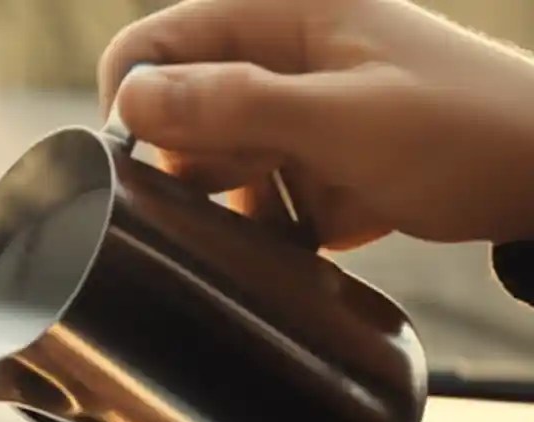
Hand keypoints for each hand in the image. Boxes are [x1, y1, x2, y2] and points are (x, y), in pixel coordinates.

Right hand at [98, 0, 533, 247]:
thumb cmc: (465, 129)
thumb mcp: (347, 118)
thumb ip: (237, 104)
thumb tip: (131, 101)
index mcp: (276, 12)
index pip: (151, 46)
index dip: (132, 103)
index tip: (142, 164)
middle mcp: (271, 57)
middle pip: (171, 112)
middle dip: (195, 160)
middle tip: (261, 175)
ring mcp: (287, 113)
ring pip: (203, 163)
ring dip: (233, 200)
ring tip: (300, 202)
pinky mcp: (302, 164)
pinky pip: (245, 201)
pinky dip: (265, 224)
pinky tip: (315, 225)